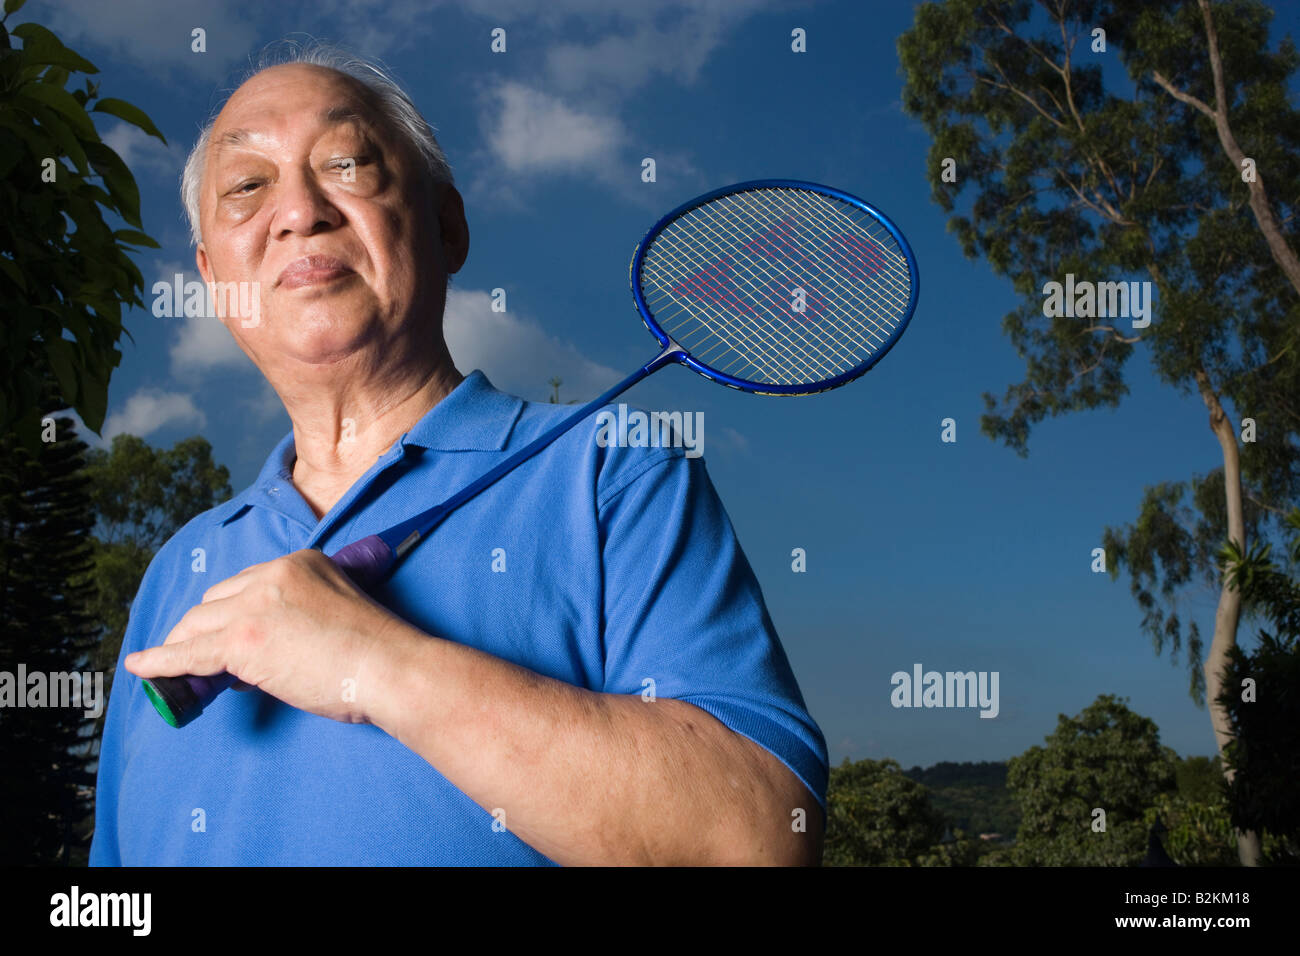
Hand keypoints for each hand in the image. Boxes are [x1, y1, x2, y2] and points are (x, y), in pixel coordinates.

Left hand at [124, 548, 406, 723]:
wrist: (390, 667)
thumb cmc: (378, 651)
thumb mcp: (342, 608)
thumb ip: (305, 612)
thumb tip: (265, 651)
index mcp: (301, 563)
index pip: (246, 585)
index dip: (237, 616)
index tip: (238, 639)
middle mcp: (272, 575)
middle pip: (215, 601)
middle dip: (207, 630)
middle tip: (213, 661)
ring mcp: (254, 607)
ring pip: (197, 625)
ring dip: (187, 648)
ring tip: (185, 673)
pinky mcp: (241, 642)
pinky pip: (187, 654)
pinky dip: (160, 662)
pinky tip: (141, 667)